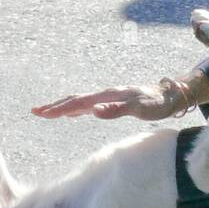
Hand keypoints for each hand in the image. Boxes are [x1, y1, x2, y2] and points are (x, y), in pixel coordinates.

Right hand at [32, 84, 176, 120]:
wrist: (173, 94)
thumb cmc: (158, 103)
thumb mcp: (140, 109)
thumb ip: (117, 110)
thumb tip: (94, 111)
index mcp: (108, 96)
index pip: (79, 102)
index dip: (59, 108)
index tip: (42, 113)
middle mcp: (106, 94)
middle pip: (75, 99)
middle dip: (54, 106)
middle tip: (35, 112)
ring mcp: (109, 97)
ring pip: (80, 101)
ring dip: (62, 106)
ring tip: (46, 112)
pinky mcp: (113, 101)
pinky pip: (89, 104)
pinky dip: (75, 108)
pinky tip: (72, 113)